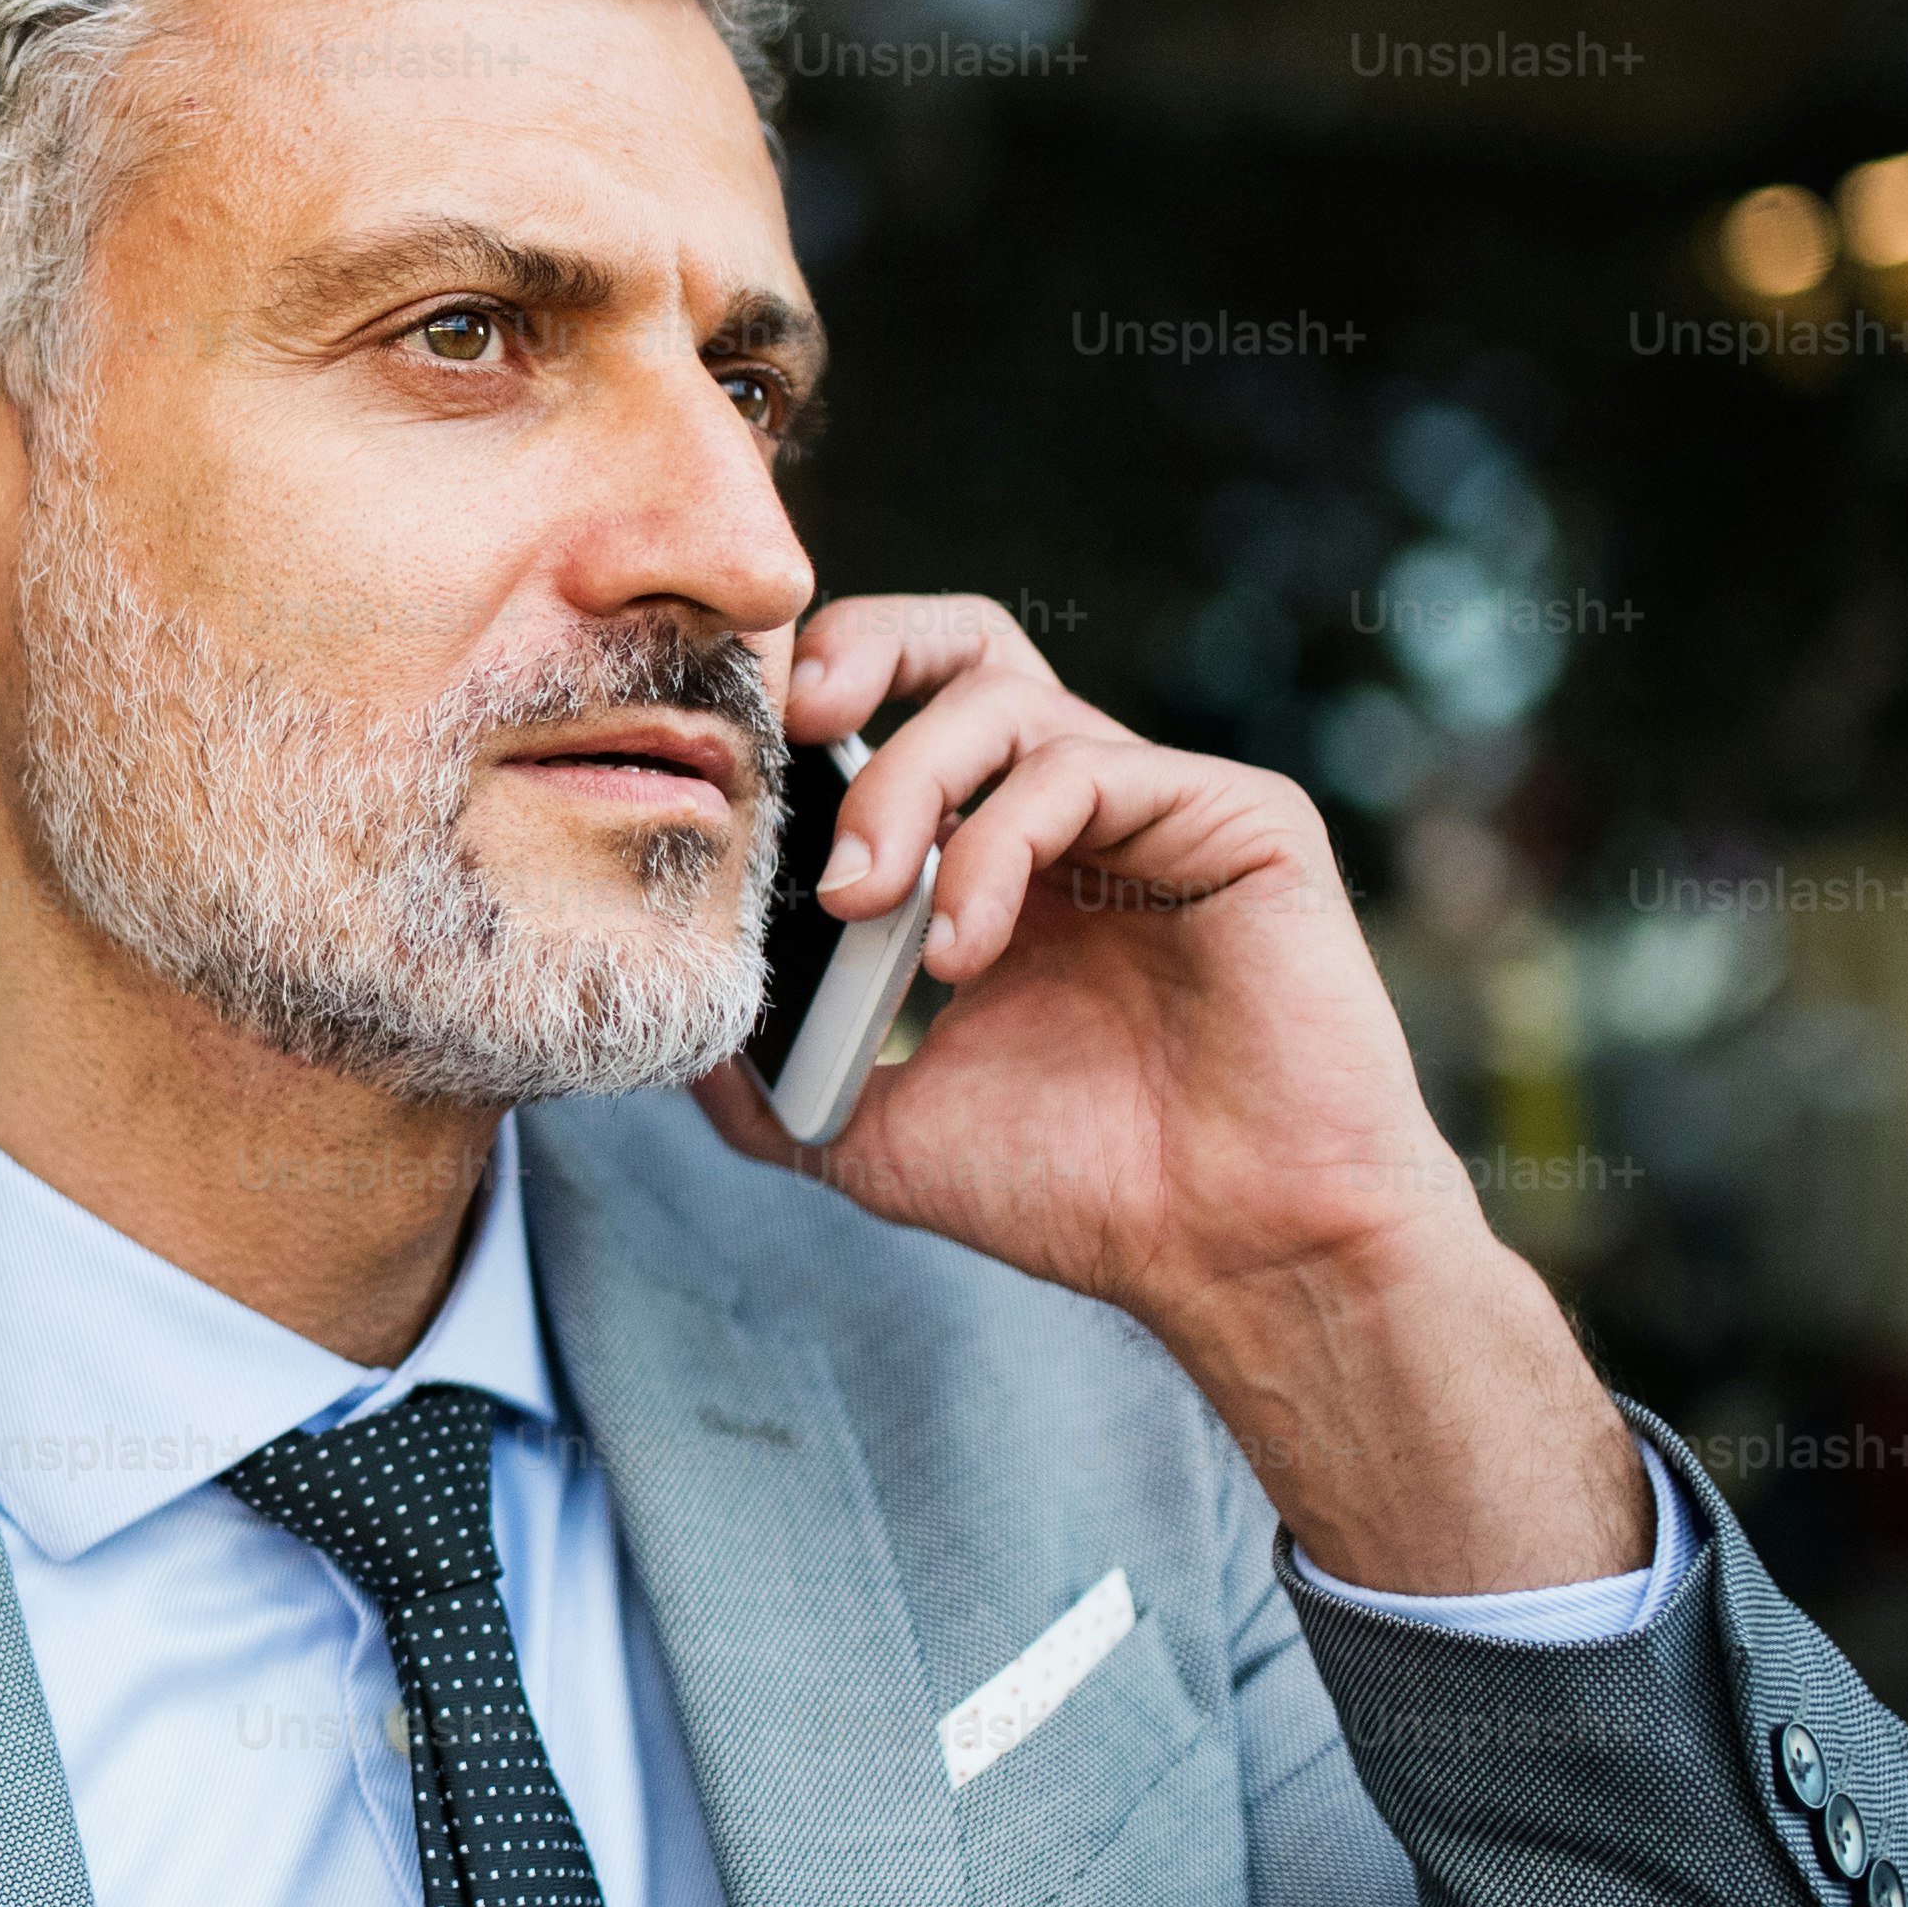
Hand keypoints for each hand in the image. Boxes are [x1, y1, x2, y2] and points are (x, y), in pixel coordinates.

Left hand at [688, 594, 1645, 1591]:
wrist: (1233, 1258)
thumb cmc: (1082, 1195)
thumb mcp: (876, 1133)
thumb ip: (774, 1077)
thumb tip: (670, 1034)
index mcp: (998, 859)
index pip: (896, 716)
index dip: (811, 711)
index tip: (729, 771)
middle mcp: (1078, 813)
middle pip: (961, 647)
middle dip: (861, 652)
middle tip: (792, 728)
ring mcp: (1159, 807)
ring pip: (1007, 699)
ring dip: (903, 785)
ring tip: (861, 902)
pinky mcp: (1237, 816)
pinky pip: (1086, 770)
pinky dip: (994, 848)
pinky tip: (963, 951)